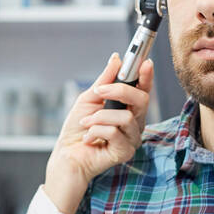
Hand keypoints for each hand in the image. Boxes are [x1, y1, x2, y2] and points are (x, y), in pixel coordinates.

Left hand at [41, 53, 154, 213]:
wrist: (66, 154)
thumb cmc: (77, 129)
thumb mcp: (89, 98)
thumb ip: (104, 80)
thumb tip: (116, 59)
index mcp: (128, 108)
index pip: (143, 89)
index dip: (147, 76)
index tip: (145, 62)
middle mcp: (135, 123)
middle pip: (142, 100)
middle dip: (119, 91)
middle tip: (98, 91)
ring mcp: (132, 138)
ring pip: (126, 118)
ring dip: (100, 117)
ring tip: (87, 124)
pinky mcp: (125, 152)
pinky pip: (115, 133)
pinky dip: (97, 131)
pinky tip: (89, 138)